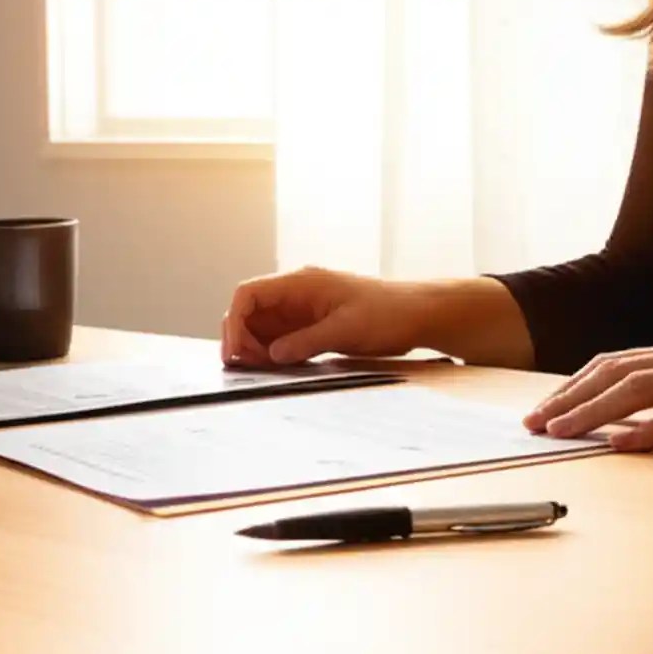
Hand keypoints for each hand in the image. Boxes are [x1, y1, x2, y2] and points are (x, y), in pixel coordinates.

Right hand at [221, 267, 426, 366]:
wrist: (417, 314)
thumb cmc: (388, 312)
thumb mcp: (346, 329)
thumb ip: (306, 342)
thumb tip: (272, 355)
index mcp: (301, 283)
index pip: (249, 293)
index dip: (235, 320)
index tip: (234, 350)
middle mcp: (296, 294)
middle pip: (250, 312)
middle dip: (241, 338)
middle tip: (247, 367)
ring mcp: (302, 310)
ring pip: (263, 327)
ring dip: (256, 348)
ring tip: (262, 370)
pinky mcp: (311, 326)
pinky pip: (281, 338)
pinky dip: (273, 353)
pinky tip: (278, 368)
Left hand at [524, 337, 652, 450]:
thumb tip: (628, 427)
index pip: (613, 363)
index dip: (571, 385)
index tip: (540, 410)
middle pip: (614, 371)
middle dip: (567, 398)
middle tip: (532, 423)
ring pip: (638, 388)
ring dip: (591, 412)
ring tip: (559, 432)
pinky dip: (647, 428)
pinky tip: (620, 444)